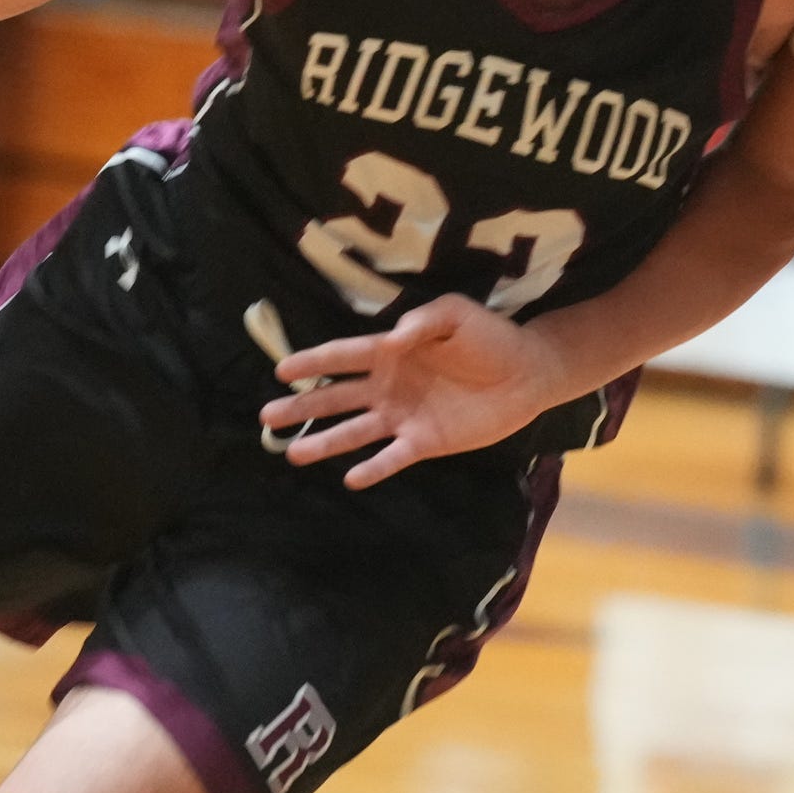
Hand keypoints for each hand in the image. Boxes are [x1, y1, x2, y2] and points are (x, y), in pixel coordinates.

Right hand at [256, 295, 562, 488]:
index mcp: (390, 352)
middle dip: (302, 407)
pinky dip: (372, 468)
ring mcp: (403, 416)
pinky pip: (391, 458)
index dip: (312, 362)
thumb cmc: (489, 337)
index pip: (342, 357)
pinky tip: (350, 478)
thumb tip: (395, 337)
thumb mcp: (456, 314)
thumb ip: (423, 321)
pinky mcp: (423, 442)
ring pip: (354, 431)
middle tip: (267, 417)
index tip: (280, 370)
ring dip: (324, 442)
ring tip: (293, 454)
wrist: (526, 374)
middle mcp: (388, 386)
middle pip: (336, 398)